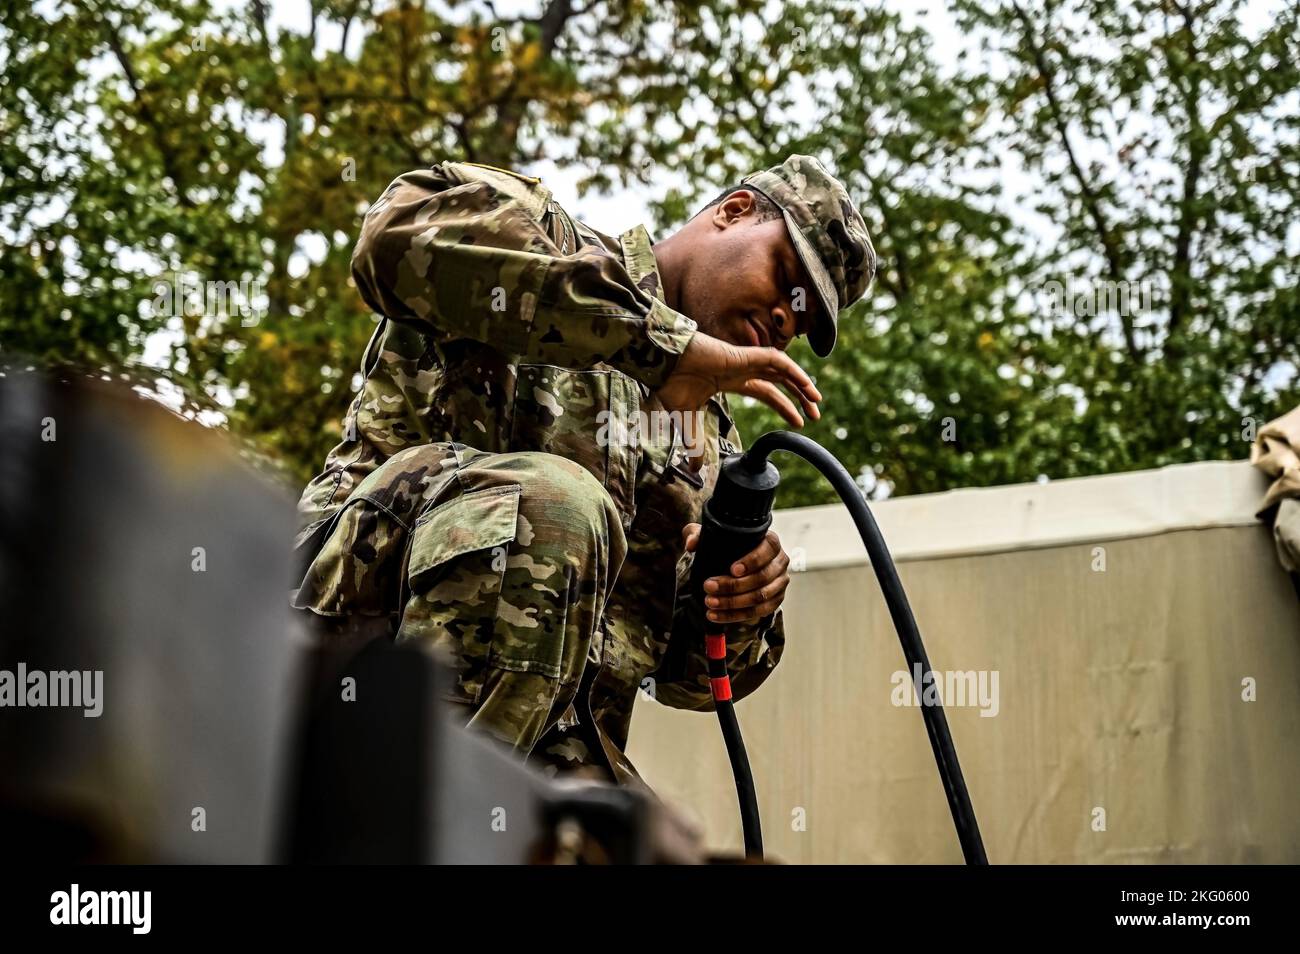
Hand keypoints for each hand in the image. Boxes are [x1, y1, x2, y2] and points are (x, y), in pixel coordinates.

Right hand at [657, 332, 820, 470]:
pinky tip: (807, 384)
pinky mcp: (745, 355)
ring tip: (817, 401)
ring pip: (783, 370)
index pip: (767, 392)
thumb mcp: (686, 420)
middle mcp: (742, 368)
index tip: (798, 423)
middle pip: (780, 381)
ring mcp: (745, 360)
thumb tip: (696, 469)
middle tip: (815, 415)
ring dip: (802, 384)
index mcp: (732, 380)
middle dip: (799, 397)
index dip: (784, 406)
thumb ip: (695, 443)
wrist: (660, 363)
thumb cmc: (669, 382)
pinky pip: (778, 360)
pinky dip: (795, 371)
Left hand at [682, 524, 790, 625]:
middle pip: (762, 577)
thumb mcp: (711, 536)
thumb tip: (691, 544)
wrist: (736, 564)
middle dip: (733, 586)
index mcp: (771, 542)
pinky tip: (717, 615)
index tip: (732, 570)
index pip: (768, 549)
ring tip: (710, 603)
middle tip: (709, 587)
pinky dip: (736, 615)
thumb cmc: (728, 547)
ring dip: (733, 603)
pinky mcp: (775, 600)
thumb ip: (697, 533)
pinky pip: (759, 612)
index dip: (752, 560)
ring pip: (760, 597)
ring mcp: (780, 582)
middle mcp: (780, 561)